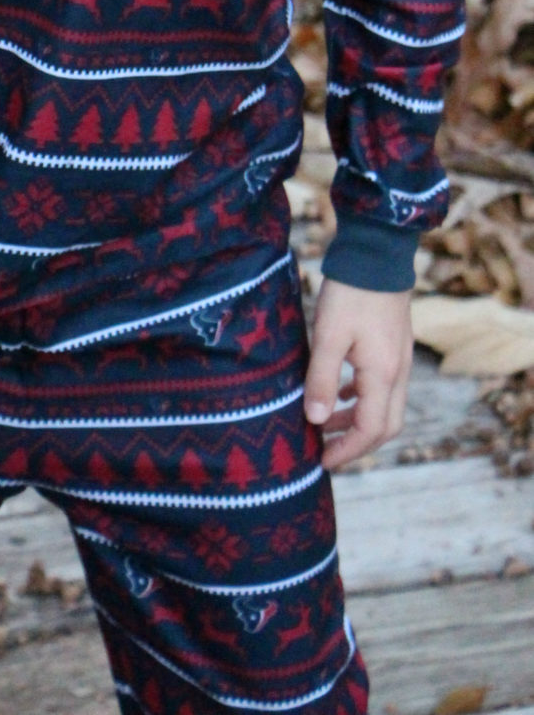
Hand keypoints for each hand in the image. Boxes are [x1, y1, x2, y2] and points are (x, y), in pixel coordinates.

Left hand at [304, 276, 413, 471]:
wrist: (376, 253)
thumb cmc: (350, 293)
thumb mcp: (328, 336)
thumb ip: (322, 379)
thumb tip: (316, 420)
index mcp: (383, 375)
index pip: (370, 431)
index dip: (347, 451)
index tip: (322, 461)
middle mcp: (398, 372)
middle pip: (385, 426)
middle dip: (356, 444)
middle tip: (325, 452)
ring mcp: (399, 360)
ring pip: (385, 407)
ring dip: (357, 421)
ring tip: (325, 423)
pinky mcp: (394, 347)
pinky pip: (382, 387)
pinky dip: (361, 398)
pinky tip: (341, 393)